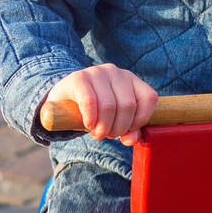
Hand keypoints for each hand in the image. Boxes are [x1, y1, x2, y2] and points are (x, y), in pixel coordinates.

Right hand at [41, 64, 158, 145]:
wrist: (62, 99)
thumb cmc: (94, 111)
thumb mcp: (114, 120)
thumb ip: (128, 130)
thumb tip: (132, 139)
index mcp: (131, 80)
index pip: (149, 98)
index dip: (140, 120)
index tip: (127, 130)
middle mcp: (116, 72)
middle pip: (128, 105)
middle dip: (119, 128)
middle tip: (108, 134)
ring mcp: (98, 72)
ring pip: (109, 105)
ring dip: (103, 127)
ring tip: (97, 132)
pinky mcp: (79, 78)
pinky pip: (90, 101)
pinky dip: (91, 118)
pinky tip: (88, 124)